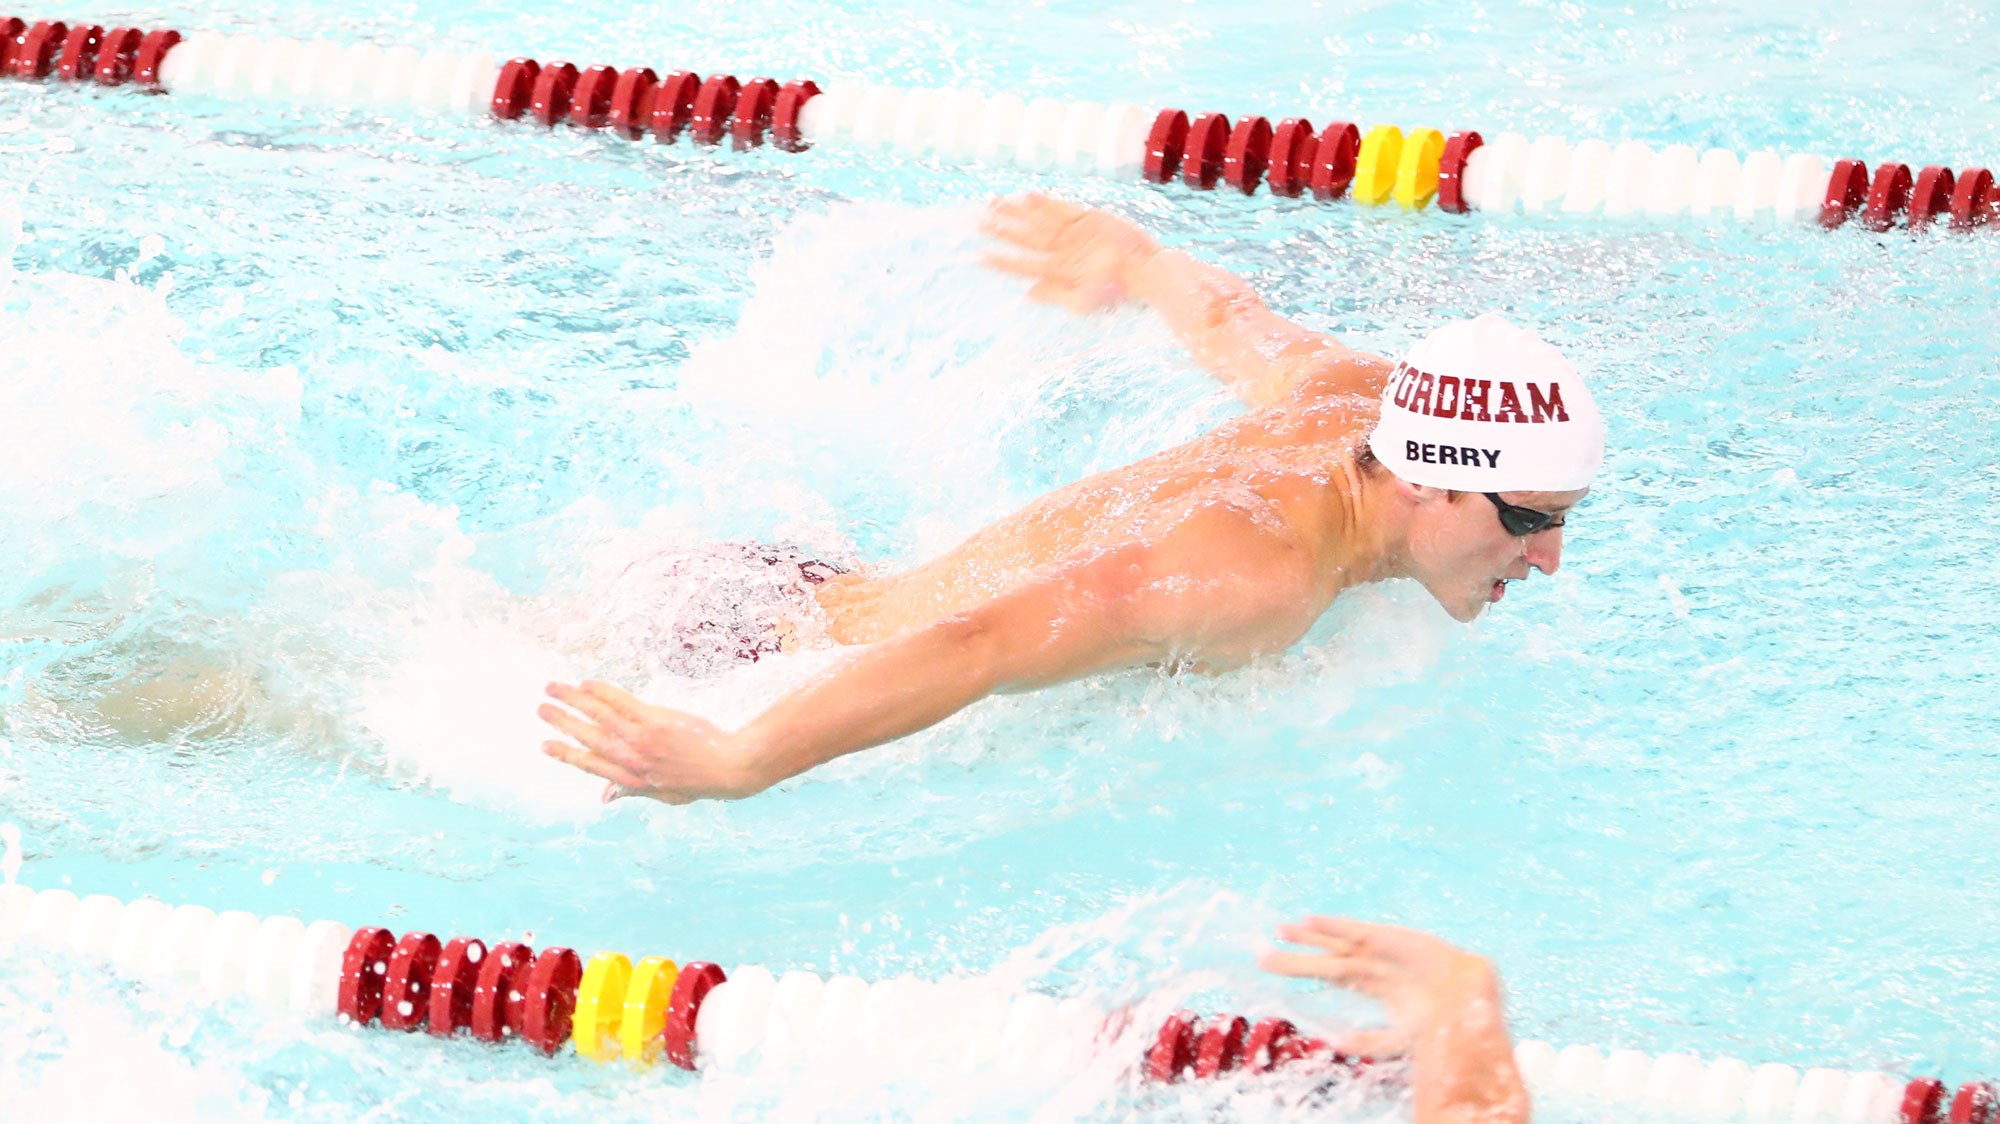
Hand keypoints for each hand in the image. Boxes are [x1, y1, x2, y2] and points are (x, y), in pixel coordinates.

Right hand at [538, 680, 765, 803]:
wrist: (727, 768)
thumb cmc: (697, 782)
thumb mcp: (662, 796)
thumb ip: (631, 793)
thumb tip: (603, 799)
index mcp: (631, 780)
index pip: (590, 764)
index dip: (565, 754)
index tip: (545, 745)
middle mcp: (631, 760)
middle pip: (588, 738)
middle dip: (561, 723)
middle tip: (540, 710)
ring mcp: (641, 739)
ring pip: (598, 716)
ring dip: (572, 701)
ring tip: (552, 688)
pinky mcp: (655, 721)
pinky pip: (622, 703)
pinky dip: (602, 692)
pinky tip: (587, 684)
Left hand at [981, 193, 1159, 313]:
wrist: (1145, 271)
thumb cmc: (1117, 292)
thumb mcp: (1084, 301)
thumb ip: (1055, 294)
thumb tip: (1026, 294)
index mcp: (1058, 272)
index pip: (1023, 266)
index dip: (1001, 261)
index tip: (979, 257)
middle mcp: (1062, 251)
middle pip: (1025, 238)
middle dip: (1002, 230)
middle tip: (978, 222)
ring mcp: (1073, 233)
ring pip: (1037, 221)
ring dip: (1016, 213)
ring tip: (994, 203)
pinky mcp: (1088, 218)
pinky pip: (1061, 208)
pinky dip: (1045, 203)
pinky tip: (1027, 196)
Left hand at [1258, 916, 1499, 1058]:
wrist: (1467, 999)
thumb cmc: (1437, 1024)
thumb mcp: (1397, 1040)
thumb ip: (1368, 1043)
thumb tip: (1335, 1044)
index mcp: (1372, 988)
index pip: (1331, 977)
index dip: (1305, 971)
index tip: (1278, 969)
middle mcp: (1370, 967)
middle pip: (1326, 961)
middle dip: (1296, 958)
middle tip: (1263, 955)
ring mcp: (1378, 951)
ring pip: (1335, 943)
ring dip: (1309, 937)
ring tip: (1281, 930)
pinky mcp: (1387, 938)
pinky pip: (1354, 930)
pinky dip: (1332, 926)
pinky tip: (1310, 920)